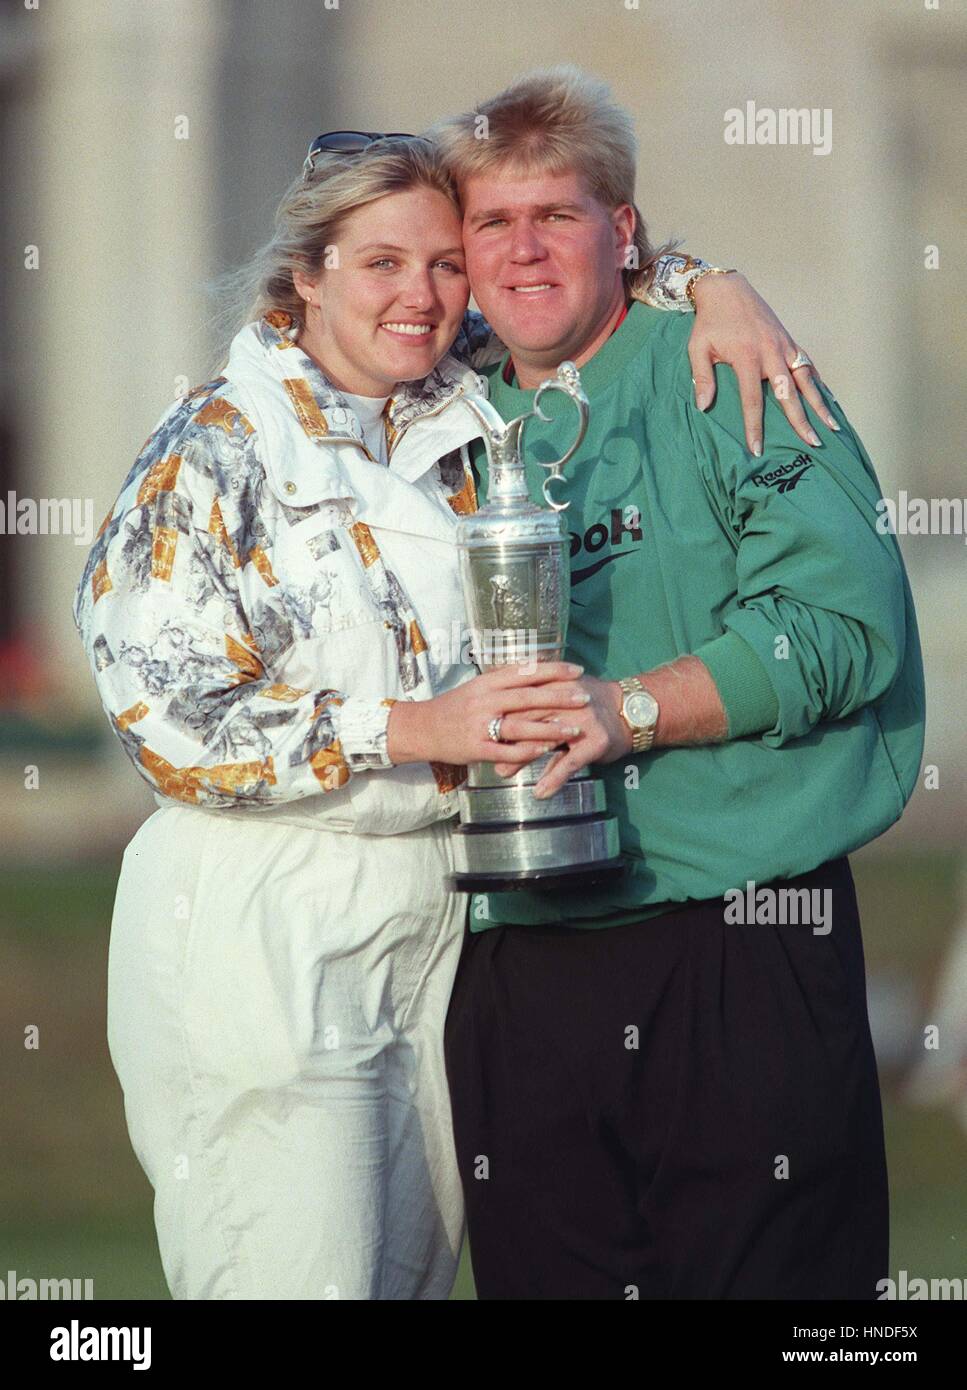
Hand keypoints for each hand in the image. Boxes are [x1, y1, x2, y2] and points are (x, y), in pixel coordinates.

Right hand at [386, 660, 592, 767]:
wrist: (420, 728)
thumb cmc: (453, 708)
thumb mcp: (477, 688)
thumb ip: (503, 682)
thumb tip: (534, 670)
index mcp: (486, 683)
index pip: (525, 672)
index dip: (553, 670)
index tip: (576, 670)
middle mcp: (484, 701)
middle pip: (528, 697)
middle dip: (560, 697)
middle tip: (585, 697)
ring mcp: (479, 726)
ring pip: (522, 726)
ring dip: (551, 728)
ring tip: (575, 729)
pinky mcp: (475, 748)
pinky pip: (507, 751)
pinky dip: (528, 751)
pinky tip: (547, 750)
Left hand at [493, 675, 631, 797]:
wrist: (631, 711)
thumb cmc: (589, 705)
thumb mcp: (561, 697)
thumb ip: (535, 705)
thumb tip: (505, 717)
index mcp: (555, 686)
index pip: (520, 699)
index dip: (498, 715)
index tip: (478, 731)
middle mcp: (566, 699)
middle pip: (527, 719)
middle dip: (503, 738)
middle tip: (482, 754)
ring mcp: (582, 721)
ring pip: (545, 740)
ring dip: (521, 758)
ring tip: (501, 773)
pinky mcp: (595, 741)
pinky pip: (570, 762)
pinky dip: (554, 778)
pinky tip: (541, 793)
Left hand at [689, 271, 838, 455]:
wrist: (727, 289)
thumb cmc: (710, 322)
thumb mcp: (698, 348)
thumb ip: (701, 377)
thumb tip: (703, 407)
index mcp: (747, 357)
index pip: (752, 400)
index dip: (754, 427)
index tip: (757, 449)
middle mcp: (771, 353)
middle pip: (789, 394)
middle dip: (801, 421)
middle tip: (812, 444)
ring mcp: (784, 346)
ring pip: (806, 380)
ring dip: (820, 405)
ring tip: (832, 427)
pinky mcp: (789, 341)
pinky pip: (807, 365)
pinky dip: (818, 384)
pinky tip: (827, 401)